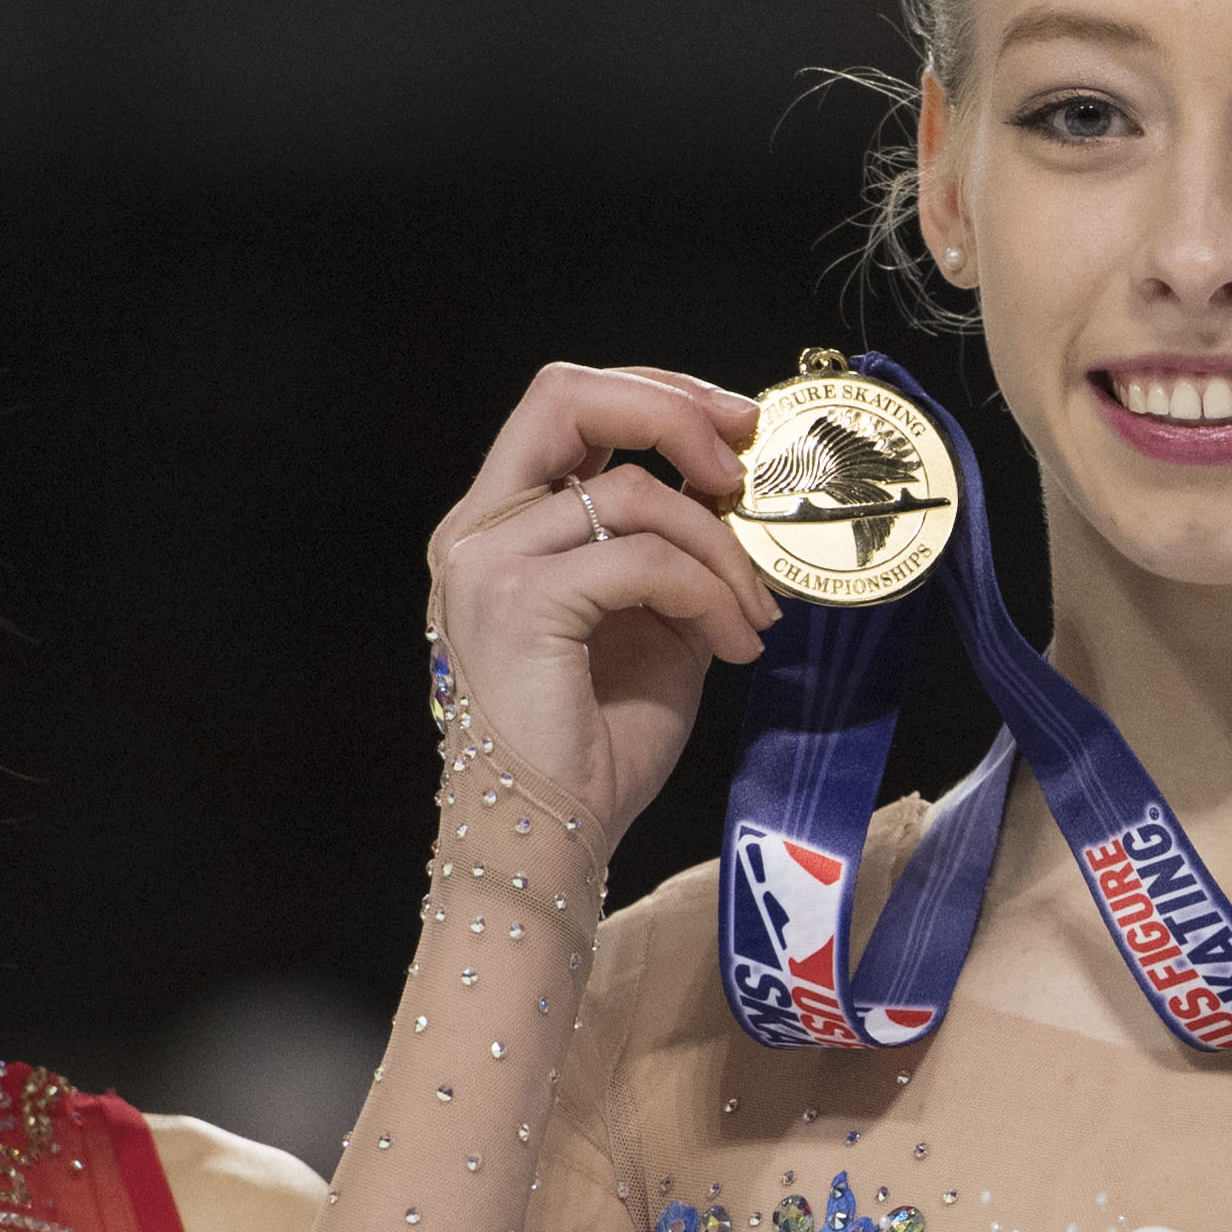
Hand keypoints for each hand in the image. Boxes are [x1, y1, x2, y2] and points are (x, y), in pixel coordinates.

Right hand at [423, 363, 780, 837]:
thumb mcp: (653, 626)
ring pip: (633, 492)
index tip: (735, 428)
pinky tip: (733, 644)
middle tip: (742, 468)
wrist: (548, 837)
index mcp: (500, 526)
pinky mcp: (519, 602)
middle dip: (673, 410)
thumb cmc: (593, 748)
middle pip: (568, 395)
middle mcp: (478, 531)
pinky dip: (708, 594)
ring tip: (754, 616)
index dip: (657, 395)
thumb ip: (675, 552)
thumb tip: (736, 498)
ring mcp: (489, 562)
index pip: (567, 404)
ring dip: (720, 550)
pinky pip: (643, 560)